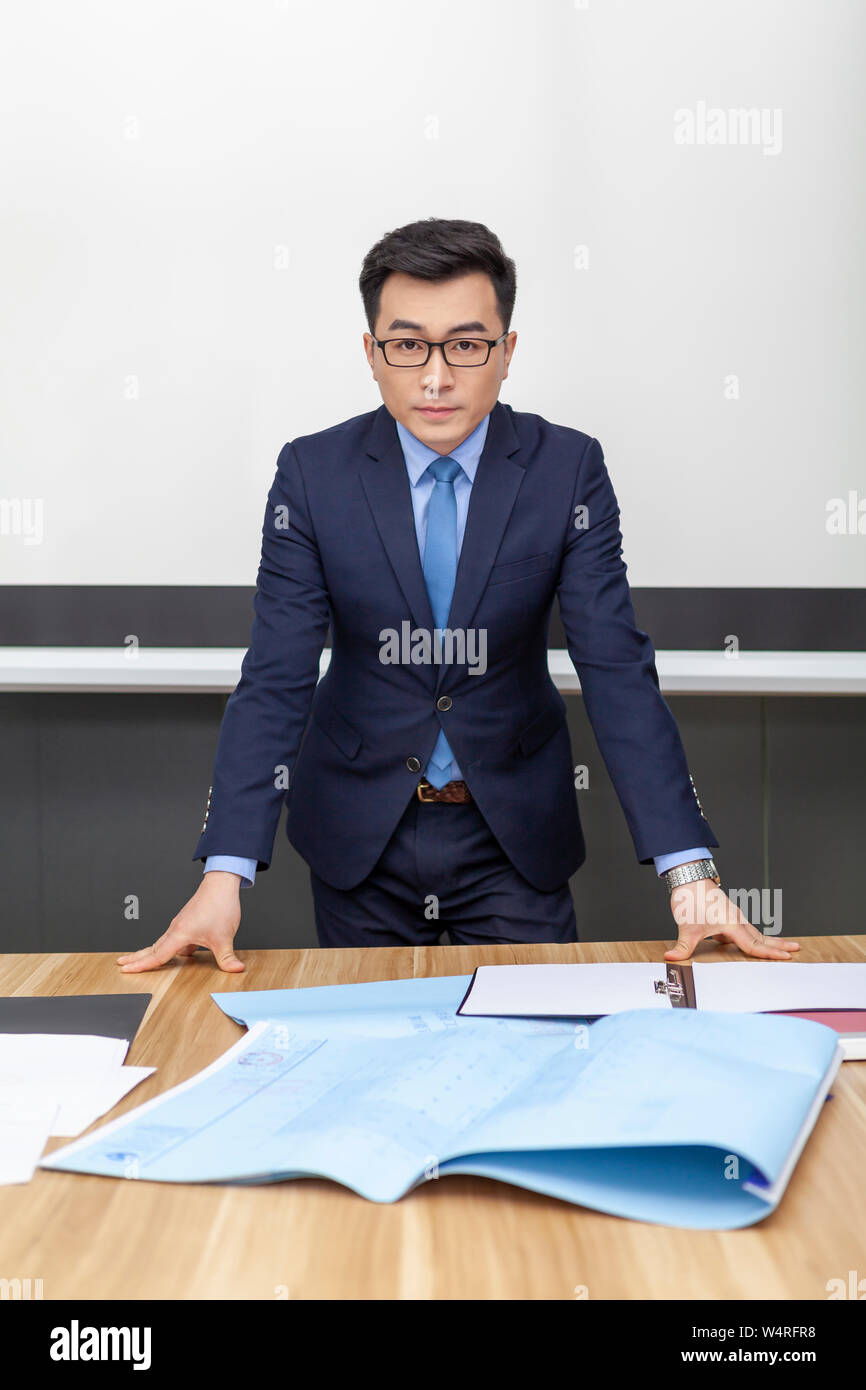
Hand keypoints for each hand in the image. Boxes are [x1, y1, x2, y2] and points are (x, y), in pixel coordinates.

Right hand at [116, 872, 244, 972]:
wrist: (221, 884)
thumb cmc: (219, 906)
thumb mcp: (225, 937)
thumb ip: (227, 957)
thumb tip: (236, 969)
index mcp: (180, 934)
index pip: (157, 955)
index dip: (141, 965)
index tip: (126, 969)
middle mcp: (176, 929)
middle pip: (152, 947)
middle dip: (137, 957)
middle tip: (121, 963)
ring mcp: (180, 924)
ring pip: (162, 942)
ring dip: (151, 952)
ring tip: (140, 960)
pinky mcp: (187, 921)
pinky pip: (173, 938)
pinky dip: (167, 946)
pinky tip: (177, 952)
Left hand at [664, 880, 799, 961]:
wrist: (689, 877)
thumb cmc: (691, 898)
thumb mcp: (686, 926)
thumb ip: (682, 946)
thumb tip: (671, 958)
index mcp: (731, 924)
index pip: (754, 944)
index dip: (770, 954)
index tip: (786, 957)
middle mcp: (736, 919)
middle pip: (761, 937)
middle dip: (779, 945)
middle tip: (796, 950)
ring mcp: (733, 916)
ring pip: (754, 932)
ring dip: (768, 940)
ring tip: (783, 946)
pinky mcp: (727, 914)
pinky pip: (744, 929)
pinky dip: (754, 936)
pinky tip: (756, 942)